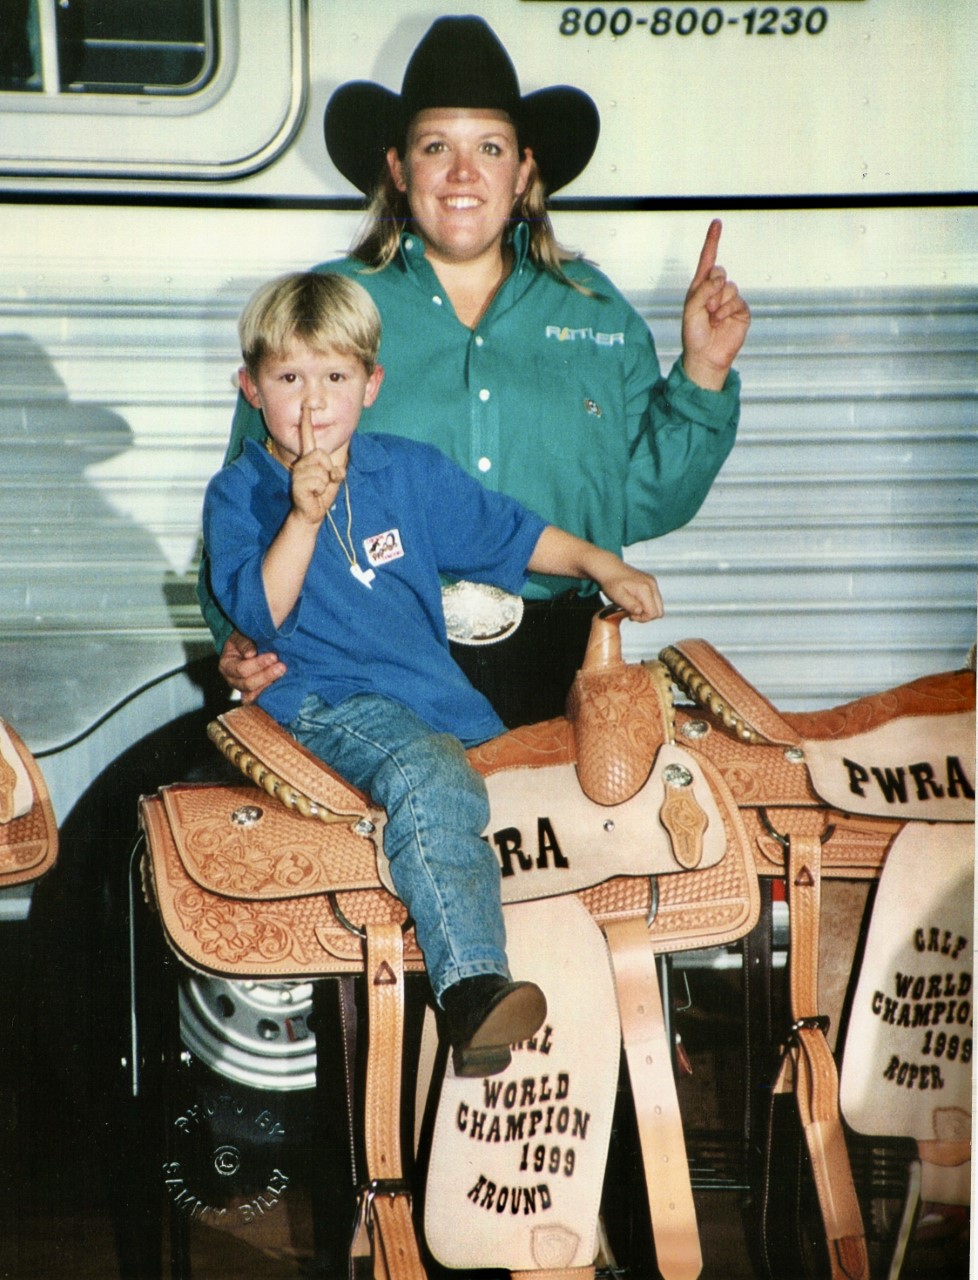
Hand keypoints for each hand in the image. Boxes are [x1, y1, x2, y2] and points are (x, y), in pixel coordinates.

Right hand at [219, 630, 285, 702]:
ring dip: (268, 687)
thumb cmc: (244, 640)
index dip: (258, 664)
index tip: (274, 656)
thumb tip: (250, 654)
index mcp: (227, 665)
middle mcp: (232, 680)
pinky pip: (259, 701)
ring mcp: (242, 689)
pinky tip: (281, 686)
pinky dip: (269, 695)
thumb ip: (244, 643)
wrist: (248, 645)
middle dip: (266, 675)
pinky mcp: (252, 694)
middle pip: (248, 684)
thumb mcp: (241, 636)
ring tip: (282, 676)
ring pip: (253, 696)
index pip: (241, 669)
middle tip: (282, 667)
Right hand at [290, 404, 345, 522]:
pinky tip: (314, 494)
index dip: (306, 422)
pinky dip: (321, 489)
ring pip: (322, 470)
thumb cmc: (321, 495)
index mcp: (309, 459)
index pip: (308, 438)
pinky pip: (319, 481)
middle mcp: (302, 463)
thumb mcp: (333, 479)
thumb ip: (337, 471)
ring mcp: (299, 474)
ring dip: (325, 482)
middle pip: (322, 455)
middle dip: (329, 469)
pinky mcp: (298, 485)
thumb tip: (336, 472)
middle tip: (324, 481)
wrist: (312, 513)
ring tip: (318, 489)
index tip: (305, 407)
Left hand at [600, 565, 663, 622]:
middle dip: (646, 616)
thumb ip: (630, 605)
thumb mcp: (618, 596)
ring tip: (632, 607)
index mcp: (645, 588)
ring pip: (658, 606)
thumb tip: (639, 612)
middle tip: (632, 613)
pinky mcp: (651, 582)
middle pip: (659, 611)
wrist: (610, 568)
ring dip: (646, 610)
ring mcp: (652, 583)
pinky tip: (634, 601)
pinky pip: (654, 599)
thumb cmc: (611, 581)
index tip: (631, 615)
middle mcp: (652, 585)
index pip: (653, 612)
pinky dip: (646, 604)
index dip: (643, 618)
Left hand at [681, 219, 750, 390]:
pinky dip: (727, 310)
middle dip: (711, 288)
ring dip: (718, 303)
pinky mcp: (740, 311)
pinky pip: (737, 300)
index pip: (708, 259)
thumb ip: (702, 290)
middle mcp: (715, 291)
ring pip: (730, 287)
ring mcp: (729, 300)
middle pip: (720, 272)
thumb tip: (719, 279)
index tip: (716, 223)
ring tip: (711, 318)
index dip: (712, 241)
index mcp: (700, 287)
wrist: (705, 356)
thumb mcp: (690, 309)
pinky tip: (720, 321)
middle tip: (705, 307)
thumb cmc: (693, 334)